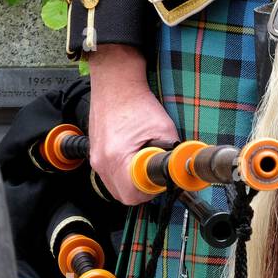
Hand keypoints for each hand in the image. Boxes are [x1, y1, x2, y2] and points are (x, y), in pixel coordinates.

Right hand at [86, 45, 178, 204]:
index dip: (150, 192)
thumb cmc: (136, 101)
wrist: (115, 82)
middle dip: (141, 190)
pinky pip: (109, 174)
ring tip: (143, 164)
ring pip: (115, 186)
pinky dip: (122, 172)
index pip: (132, 196)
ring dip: (131, 182)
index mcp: (116, 157)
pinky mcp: (94, 152)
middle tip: (153, 176)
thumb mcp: (165, 130)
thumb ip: (174, 154)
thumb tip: (182, 170)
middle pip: (123, 195)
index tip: (158, 181)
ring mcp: (95, 157)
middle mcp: (101, 160)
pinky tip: (133, 157)